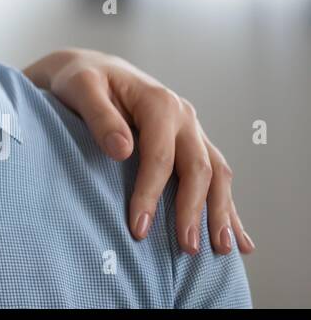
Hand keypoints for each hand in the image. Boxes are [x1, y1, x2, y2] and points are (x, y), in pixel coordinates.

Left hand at [23, 48, 253, 255]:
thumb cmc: (82, 79)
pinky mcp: (192, 143)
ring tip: (222, 250)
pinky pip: (217, 176)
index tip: (139, 227)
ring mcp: (192, 130)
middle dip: (193, 210)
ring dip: (221, 212)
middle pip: (198, 168)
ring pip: (217, 174)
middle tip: (187, 248)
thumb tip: (122, 150)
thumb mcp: (81, 87)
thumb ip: (99, 116)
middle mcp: (184, 116)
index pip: (161, 156)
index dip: (151, 193)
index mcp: (160, 102)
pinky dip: (227, 206)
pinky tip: (237, 237)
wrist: (93, 70)